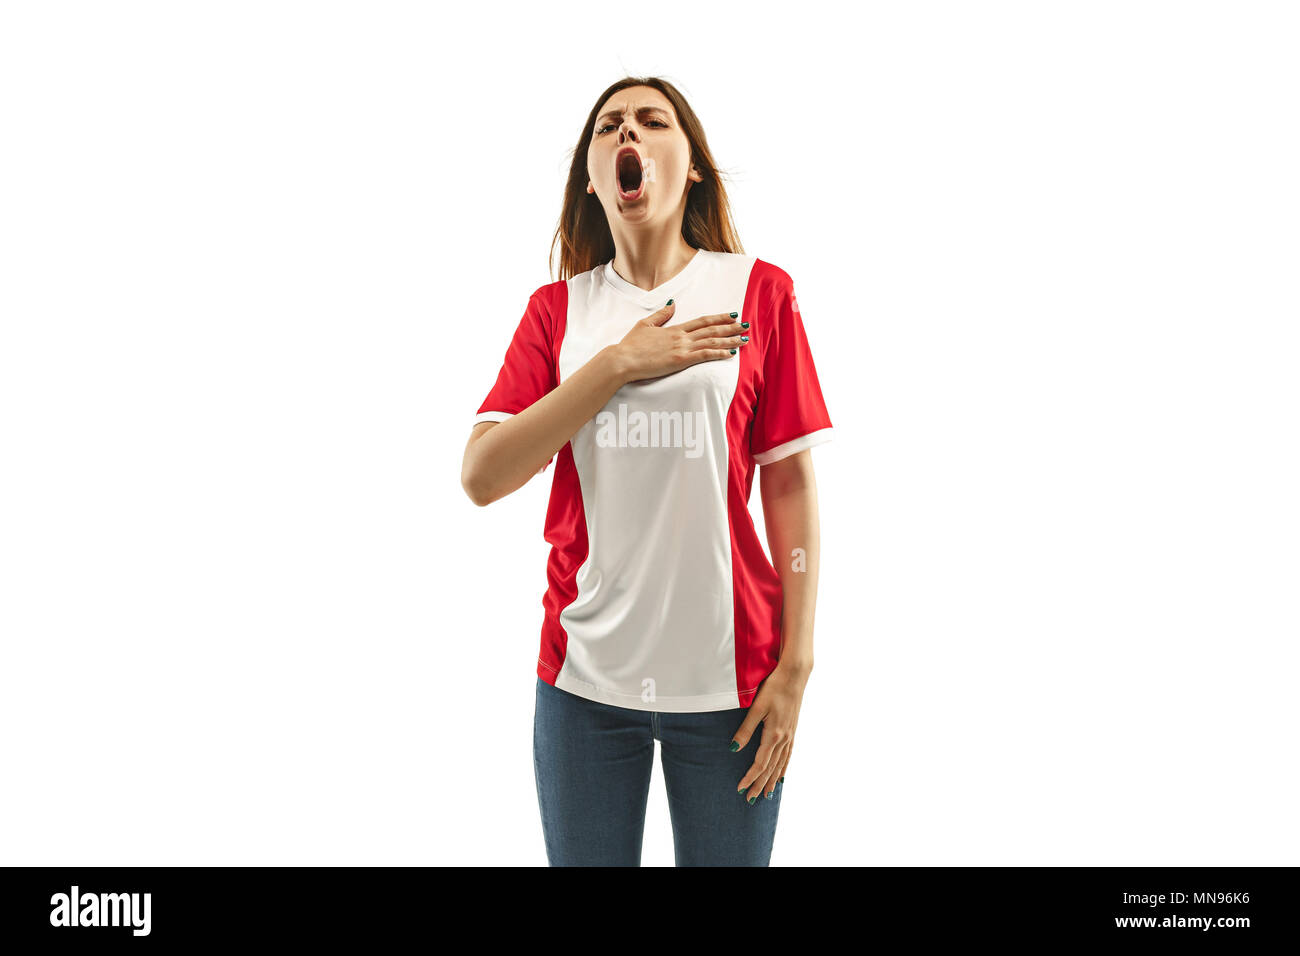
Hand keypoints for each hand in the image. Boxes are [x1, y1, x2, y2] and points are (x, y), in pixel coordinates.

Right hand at [613, 301, 749, 383]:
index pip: (702, 321)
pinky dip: (719, 353)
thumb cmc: (631, 345)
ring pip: (712, 341)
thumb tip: (672, 304)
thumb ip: (661, 315)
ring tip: (745, 339)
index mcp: (674, 329)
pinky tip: (730, 354)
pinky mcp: (680, 360)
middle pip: (711, 329)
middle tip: (746, 325)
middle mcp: (681, 337)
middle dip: (731, 327)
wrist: (623, 359)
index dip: (718, 318)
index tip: (732, 315)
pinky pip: (704, 355)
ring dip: (730, 340)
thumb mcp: (645, 325)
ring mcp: (682, 348)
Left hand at [730, 662, 809, 803]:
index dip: (750, 777)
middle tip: (750, 800)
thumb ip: (745, 729)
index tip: (740, 788)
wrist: (794, 675)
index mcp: (774, 735)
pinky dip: (784, 768)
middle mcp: (784, 739)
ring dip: (772, 780)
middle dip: (760, 785)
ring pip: (780, 764)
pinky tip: (781, 775)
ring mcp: (790, 735)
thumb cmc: (773, 688)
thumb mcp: (756, 707)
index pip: (760, 764)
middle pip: (770, 768)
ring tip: (767, 794)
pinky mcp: (792, 730)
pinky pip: (788, 756)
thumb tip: (734, 748)